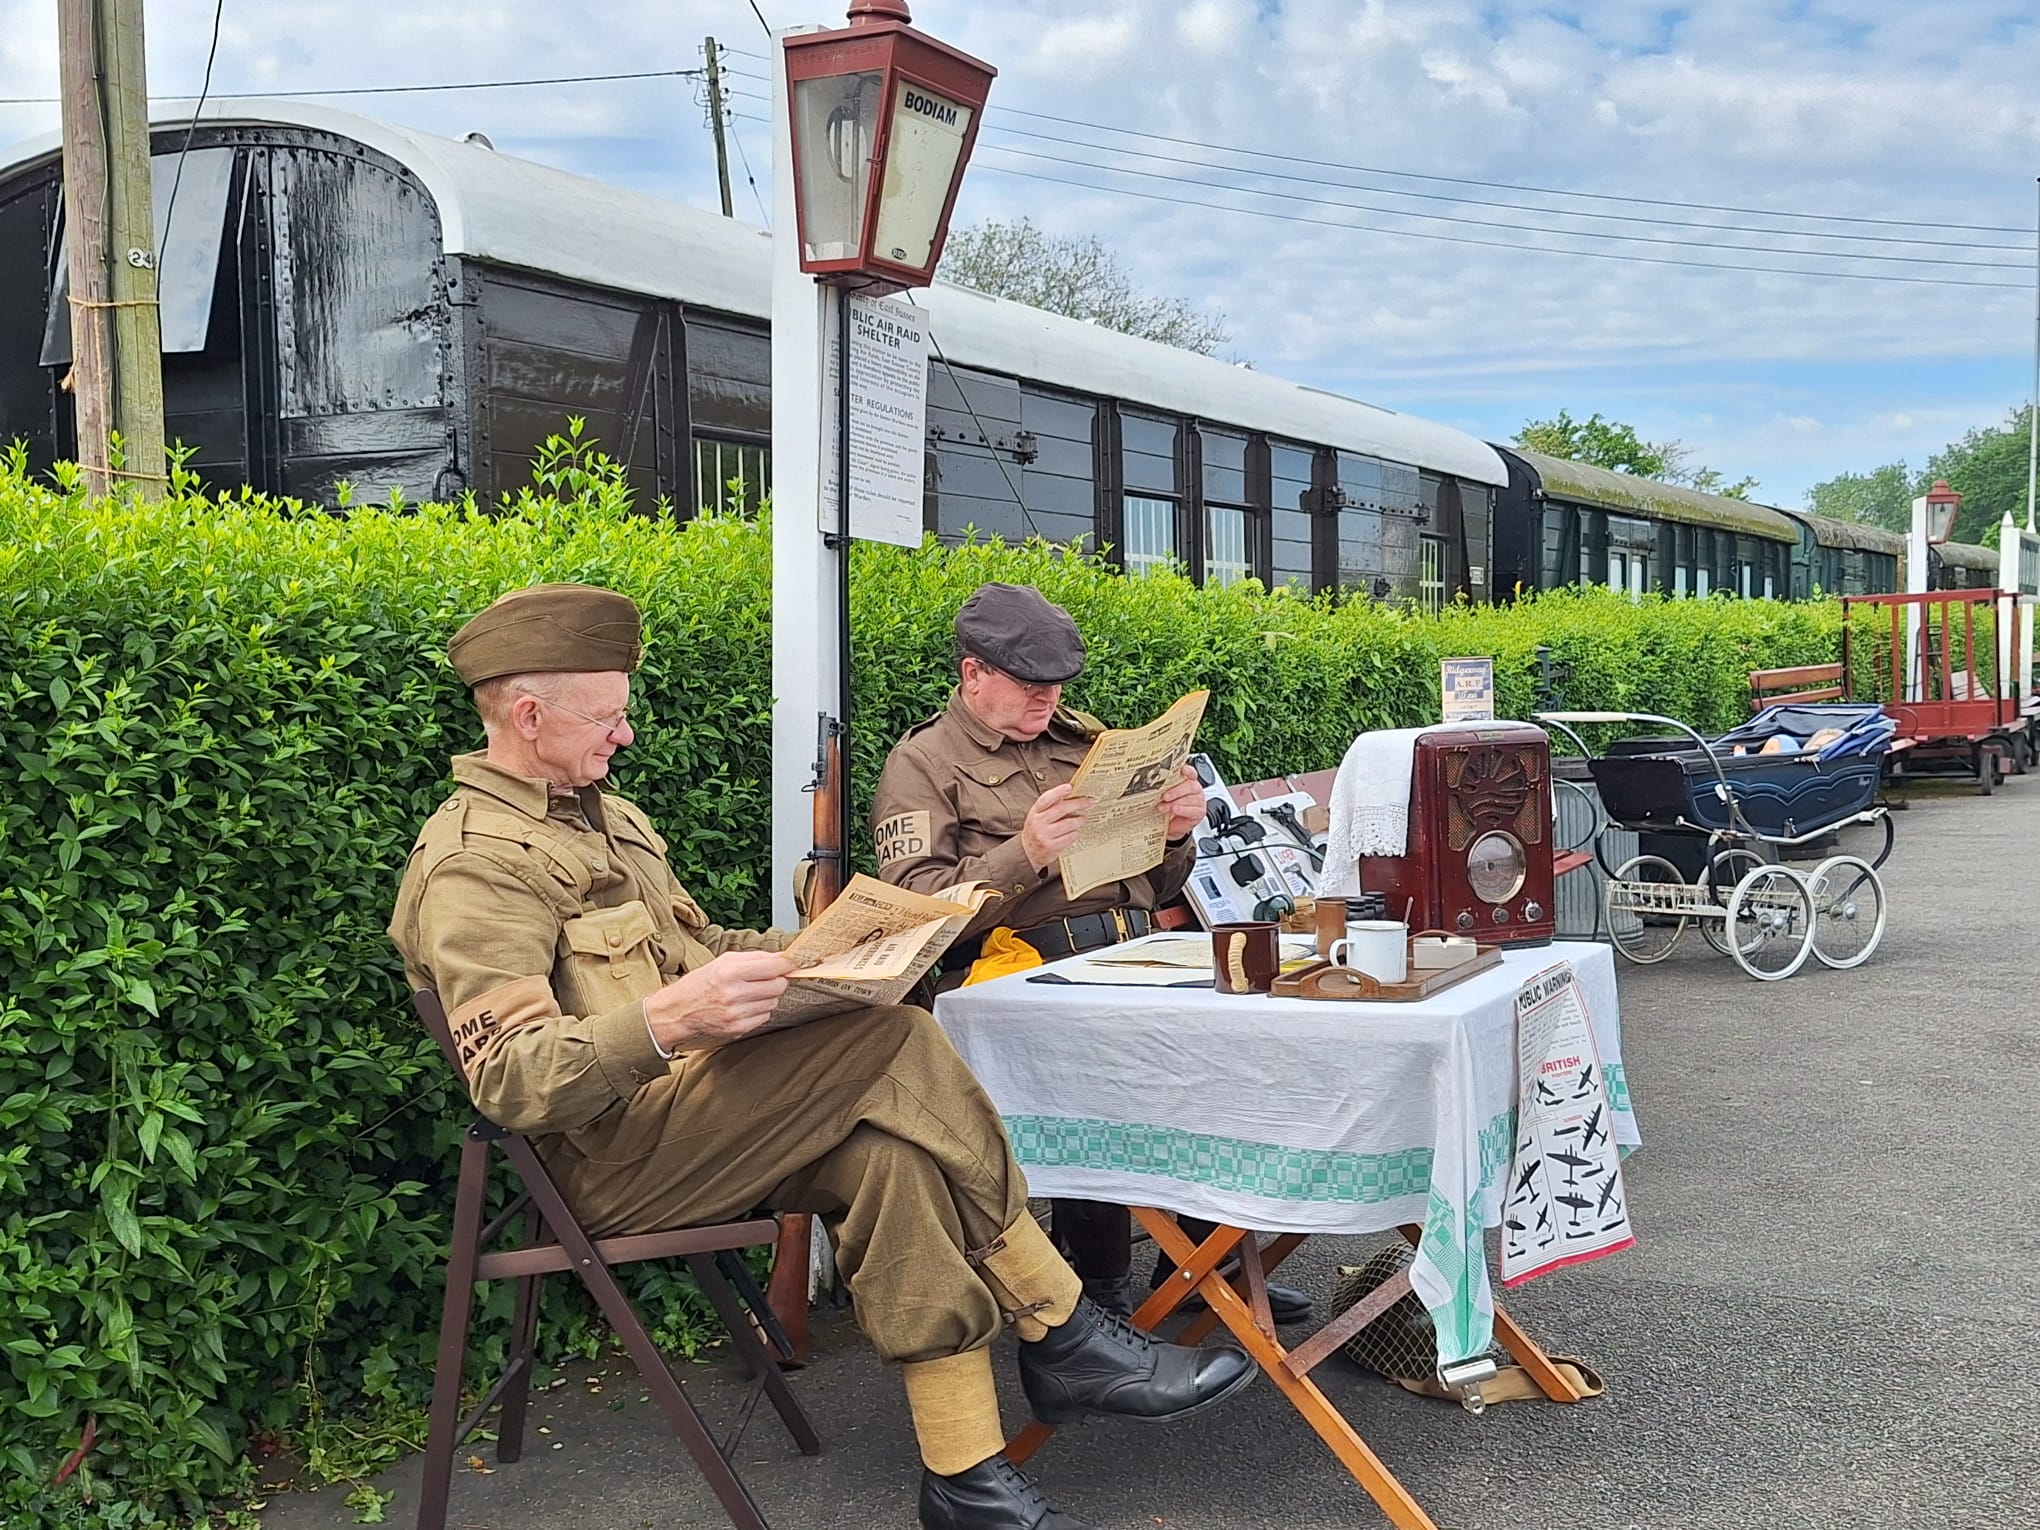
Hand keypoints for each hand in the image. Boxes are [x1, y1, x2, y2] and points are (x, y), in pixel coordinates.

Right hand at [645, 950, 796, 1050]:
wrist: (680, 1009)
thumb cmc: (703, 982)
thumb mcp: (725, 961)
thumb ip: (756, 957)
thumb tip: (783, 957)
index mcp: (730, 972)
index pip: (772, 967)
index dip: (786, 964)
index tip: (789, 964)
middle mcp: (733, 994)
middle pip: (778, 986)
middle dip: (778, 980)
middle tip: (768, 978)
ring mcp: (736, 1014)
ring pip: (773, 1002)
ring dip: (768, 996)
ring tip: (751, 992)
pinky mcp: (738, 1029)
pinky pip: (764, 1016)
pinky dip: (760, 1010)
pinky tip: (746, 1005)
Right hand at [1020, 781, 1093, 870]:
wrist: (1029, 851)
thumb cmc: (1038, 828)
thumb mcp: (1039, 815)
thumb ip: (1051, 805)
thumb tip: (1072, 794)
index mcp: (1035, 812)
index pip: (1046, 799)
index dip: (1058, 792)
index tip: (1069, 787)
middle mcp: (1038, 822)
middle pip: (1061, 809)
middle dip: (1078, 803)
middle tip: (1089, 801)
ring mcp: (1044, 835)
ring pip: (1069, 824)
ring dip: (1079, 820)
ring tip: (1082, 819)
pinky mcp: (1052, 846)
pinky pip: (1070, 837)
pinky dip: (1075, 833)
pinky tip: (1075, 832)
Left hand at [1158, 764, 1205, 841]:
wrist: (1173, 826)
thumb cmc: (1169, 808)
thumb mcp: (1165, 797)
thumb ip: (1164, 790)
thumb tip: (1152, 787)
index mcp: (1187, 782)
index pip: (1191, 773)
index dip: (1188, 771)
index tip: (1183, 769)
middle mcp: (1194, 789)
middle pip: (1190, 785)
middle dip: (1176, 790)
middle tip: (1165, 796)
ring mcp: (1198, 801)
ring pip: (1190, 798)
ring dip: (1175, 802)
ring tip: (1164, 807)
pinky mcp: (1199, 812)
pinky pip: (1193, 810)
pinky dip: (1182, 810)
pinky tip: (1175, 810)